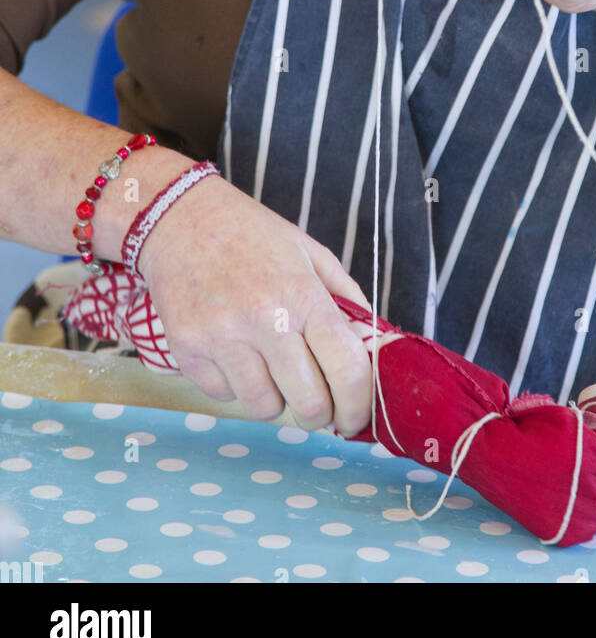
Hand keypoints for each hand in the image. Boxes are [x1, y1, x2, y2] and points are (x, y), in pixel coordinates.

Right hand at [137, 176, 373, 434]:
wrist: (181, 218)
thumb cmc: (252, 235)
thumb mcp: (310, 253)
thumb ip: (346, 300)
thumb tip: (372, 349)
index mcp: (303, 294)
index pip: (347, 368)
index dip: (358, 405)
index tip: (355, 419)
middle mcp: (264, 319)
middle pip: (308, 403)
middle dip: (319, 413)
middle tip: (316, 401)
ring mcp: (223, 338)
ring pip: (264, 407)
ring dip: (274, 397)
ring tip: (268, 364)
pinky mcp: (187, 351)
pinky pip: (223, 396)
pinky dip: (233, 385)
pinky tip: (232, 351)